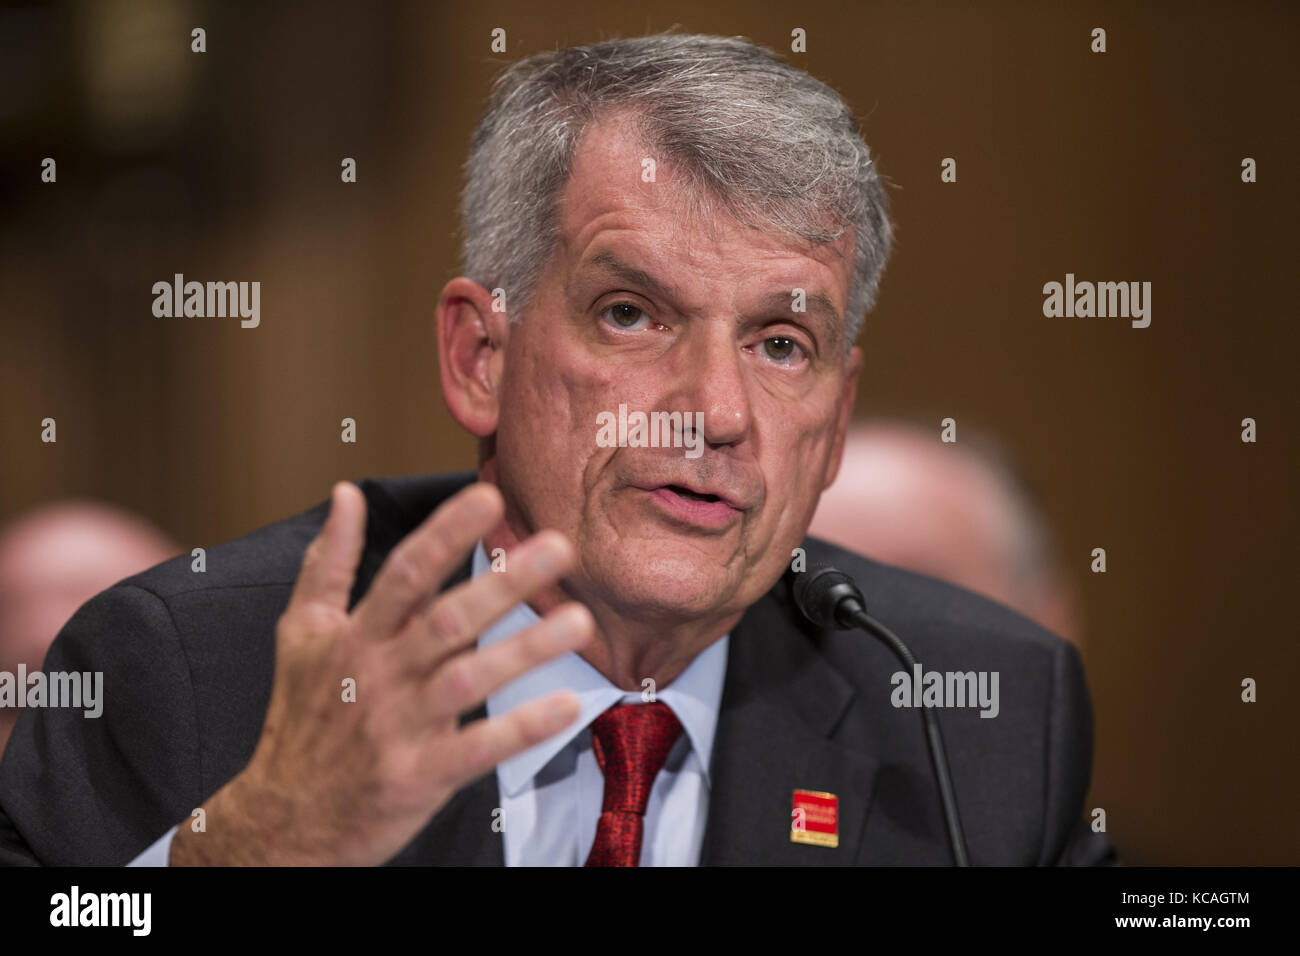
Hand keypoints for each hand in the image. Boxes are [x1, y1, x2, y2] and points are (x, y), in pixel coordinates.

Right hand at [169, 480, 592, 864]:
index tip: (490, 496)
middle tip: (559, 548)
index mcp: (357, 635)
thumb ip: (327, 561)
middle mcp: (381, 674)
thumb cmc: (303, 717)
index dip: (446, 533)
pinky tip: (566, 706)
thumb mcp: (300, 632)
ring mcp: (401, 726)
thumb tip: (346, 494)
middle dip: (504, 582)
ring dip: (525, 650)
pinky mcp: (419, 775)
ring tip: (579, 620)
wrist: (282, 818)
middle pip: (447, 620)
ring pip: (468, 679)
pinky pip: (478, 749)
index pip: (406, 573)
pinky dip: (521, 728)